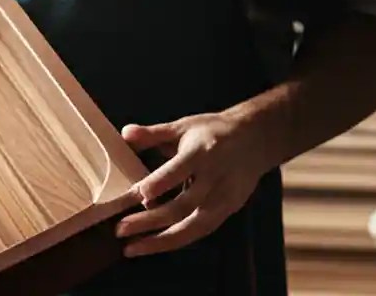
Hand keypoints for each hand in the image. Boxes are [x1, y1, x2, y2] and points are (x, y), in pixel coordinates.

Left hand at [115, 111, 272, 256]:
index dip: (160, 183)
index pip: (180, 169)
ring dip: (161, 241)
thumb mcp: (183, 126)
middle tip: (120, 229)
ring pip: (192, 226)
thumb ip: (153, 133)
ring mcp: (224, 198)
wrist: (255, 139)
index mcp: (202, 151)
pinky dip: (176, 240)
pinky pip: (200, 231)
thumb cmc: (212, 131)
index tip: (138, 194)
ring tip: (132, 248)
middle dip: (150, 220)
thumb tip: (125, 133)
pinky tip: (153, 245)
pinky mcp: (228, 210)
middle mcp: (215, 178)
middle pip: (182, 205)